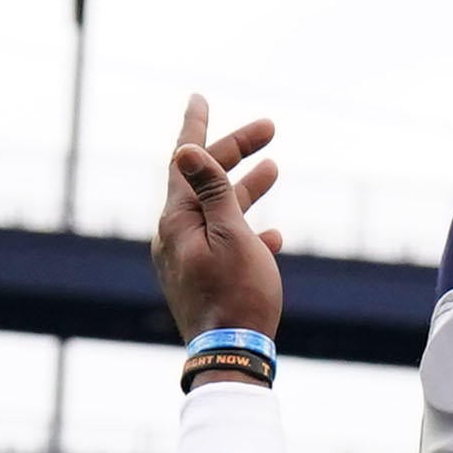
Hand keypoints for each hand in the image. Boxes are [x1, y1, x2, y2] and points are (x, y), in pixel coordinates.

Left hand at [156, 96, 286, 344]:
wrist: (231, 356)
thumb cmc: (236, 294)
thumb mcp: (230, 233)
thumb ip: (211, 189)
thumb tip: (184, 149)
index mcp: (178, 220)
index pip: (183, 161)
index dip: (195, 126)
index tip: (200, 97)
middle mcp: (177, 237)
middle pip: (205, 182)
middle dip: (236, 153)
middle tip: (269, 129)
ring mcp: (190, 260)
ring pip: (220, 213)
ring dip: (246, 189)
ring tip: (274, 168)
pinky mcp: (205, 282)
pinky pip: (226, 247)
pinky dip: (249, 234)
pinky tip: (274, 237)